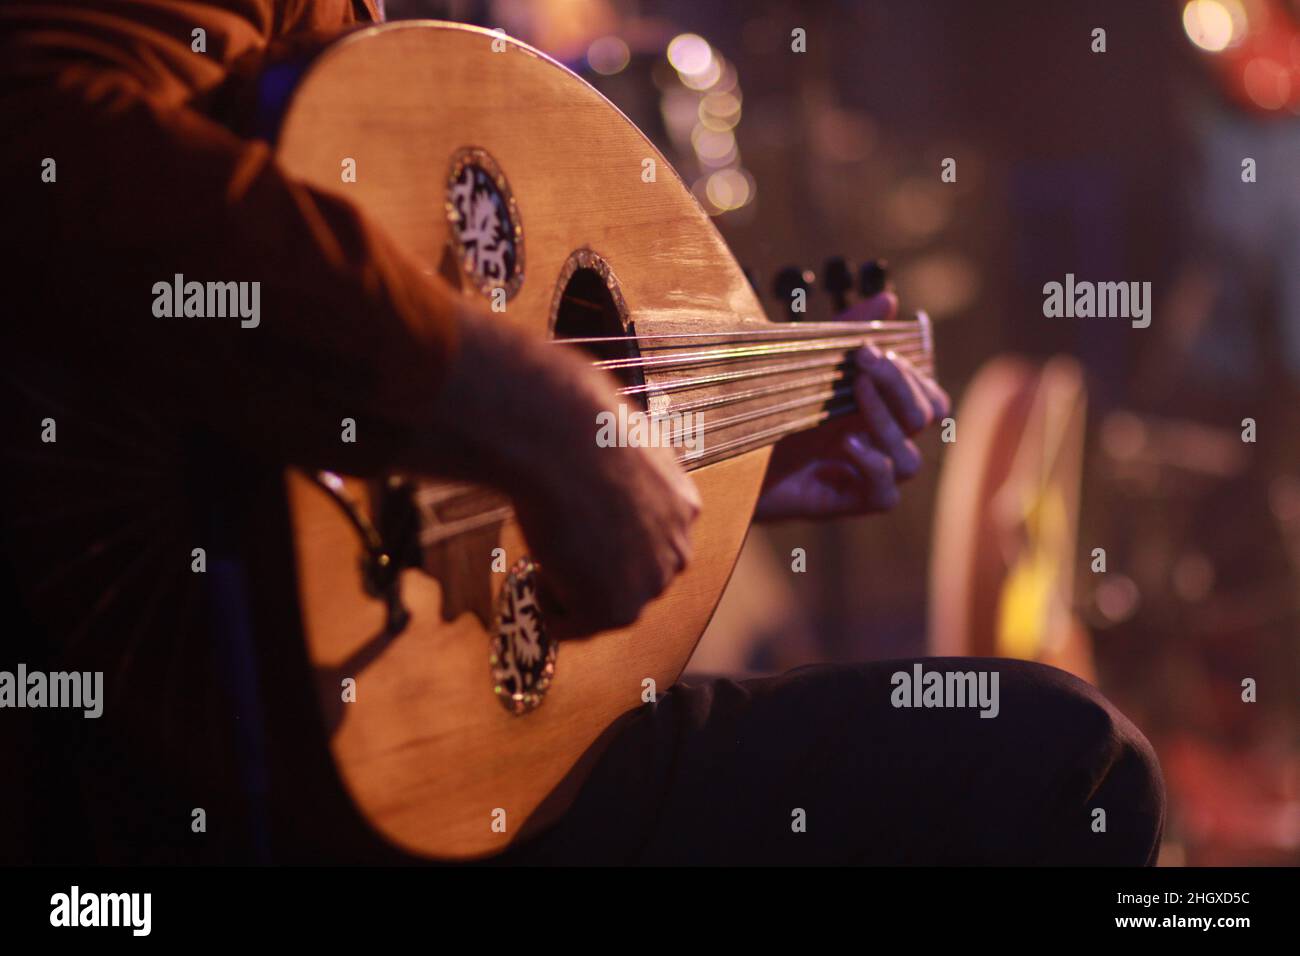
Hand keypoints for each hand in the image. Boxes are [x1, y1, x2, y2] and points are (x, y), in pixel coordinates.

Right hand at [414, 307, 700, 636]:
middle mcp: (678, 550)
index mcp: (683, 507)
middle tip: (558, 526)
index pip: (645, 544)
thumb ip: (619, 458)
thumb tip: (594, 429)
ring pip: (596, 604)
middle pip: (625, 581)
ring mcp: (650, 584)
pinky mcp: (615, 608)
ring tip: (551, 534)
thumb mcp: (616, 435)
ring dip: (565, 580)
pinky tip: (542, 555)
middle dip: (588, 566)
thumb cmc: (577, 420)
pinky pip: (566, 624)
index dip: (600, 535)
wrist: (561, 433)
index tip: (575, 515)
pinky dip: (544, 597)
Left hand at [754, 293, 948, 520]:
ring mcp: (864, 475)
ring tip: (853, 398)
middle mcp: (878, 443)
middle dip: (900, 386)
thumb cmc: (766, 408)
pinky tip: (848, 445)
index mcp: (879, 410)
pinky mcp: (844, 502)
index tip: (869, 349)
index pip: (927, 396)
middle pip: (925, 420)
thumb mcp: (805, 364)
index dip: (911, 373)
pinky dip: (873, 467)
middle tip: (864, 363)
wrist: (722, 454)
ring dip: (887, 423)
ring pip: (909, 461)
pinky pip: (884, 495)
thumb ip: (846, 332)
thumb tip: (889, 298)